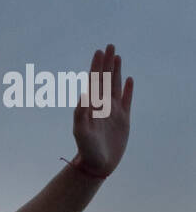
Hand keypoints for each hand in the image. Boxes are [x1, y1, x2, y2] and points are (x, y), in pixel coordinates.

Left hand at [73, 44, 133, 176]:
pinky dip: (128, 90)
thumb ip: (80, 113)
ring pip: (115, 86)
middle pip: (105, 79)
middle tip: (109, 46)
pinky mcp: (123, 120)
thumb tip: (84, 93)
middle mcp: (102, 106)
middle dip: (107, 63)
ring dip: (116, 71)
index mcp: (92, 106)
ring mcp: (113, 112)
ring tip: (117, 56)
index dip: (96, 66)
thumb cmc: (86, 150)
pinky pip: (127, 101)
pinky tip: (130, 80)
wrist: (97, 165)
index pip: (94, 81)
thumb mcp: (81, 132)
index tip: (99, 52)